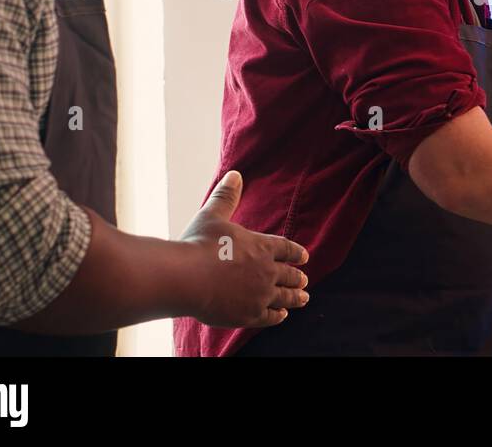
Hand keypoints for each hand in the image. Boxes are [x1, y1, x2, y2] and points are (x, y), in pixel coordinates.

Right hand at [178, 171, 310, 327]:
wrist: (186, 277)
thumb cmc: (198, 244)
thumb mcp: (213, 216)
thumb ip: (226, 197)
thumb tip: (235, 174)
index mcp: (261, 246)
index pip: (286, 249)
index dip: (296, 253)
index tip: (305, 257)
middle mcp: (266, 270)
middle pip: (289, 274)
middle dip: (298, 277)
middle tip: (304, 280)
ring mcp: (260, 294)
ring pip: (285, 296)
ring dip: (295, 297)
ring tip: (303, 298)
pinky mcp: (249, 314)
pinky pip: (270, 316)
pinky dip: (278, 315)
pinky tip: (281, 315)